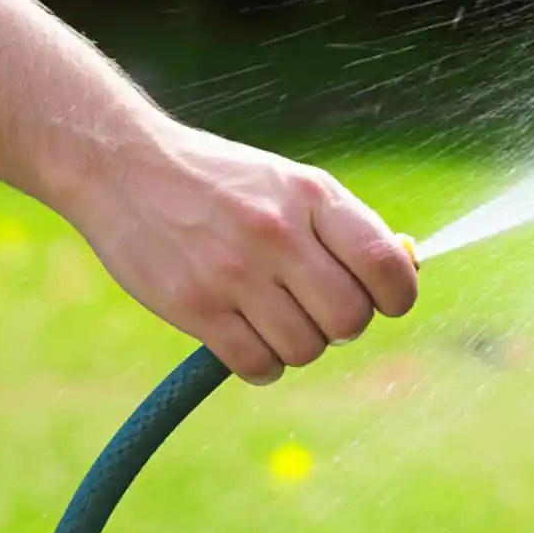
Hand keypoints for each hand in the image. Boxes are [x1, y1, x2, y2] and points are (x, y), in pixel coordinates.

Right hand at [64, 122, 418, 384]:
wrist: (127, 167)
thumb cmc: (227, 183)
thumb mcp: (295, 183)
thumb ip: (349, 227)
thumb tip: (406, 275)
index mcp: (312, 197)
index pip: (385, 264)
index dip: (399, 295)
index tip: (387, 300)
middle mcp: (278, 234)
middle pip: (349, 319)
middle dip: (344, 324)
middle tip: (321, 309)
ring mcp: (233, 272)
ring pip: (306, 349)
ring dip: (301, 345)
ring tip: (278, 317)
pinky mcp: (194, 307)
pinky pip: (257, 365)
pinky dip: (263, 364)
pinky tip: (251, 338)